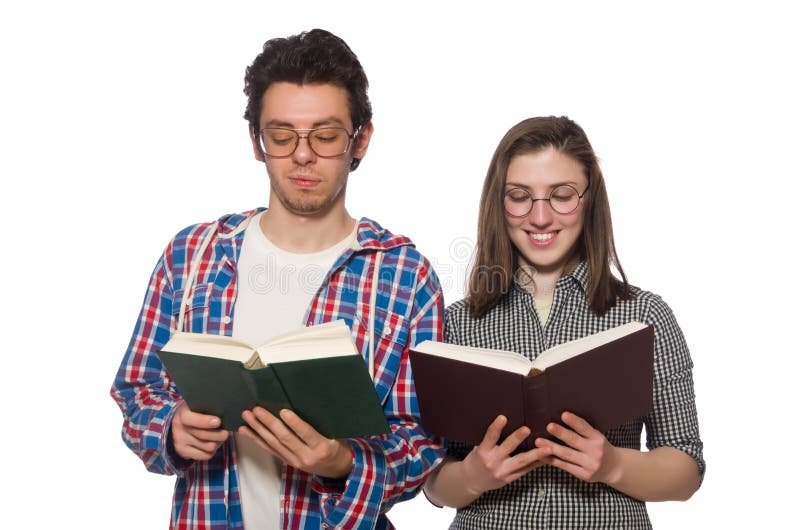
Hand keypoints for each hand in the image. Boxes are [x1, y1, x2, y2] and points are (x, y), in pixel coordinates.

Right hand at [170, 402, 228, 460]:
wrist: (181, 425)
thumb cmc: (196, 413)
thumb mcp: (198, 406)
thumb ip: (209, 409)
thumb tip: (225, 417)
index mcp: (182, 413)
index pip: (191, 419)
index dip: (205, 421)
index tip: (218, 421)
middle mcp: (179, 427)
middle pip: (203, 435)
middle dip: (219, 434)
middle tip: (226, 431)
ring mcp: (180, 440)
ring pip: (208, 446)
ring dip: (217, 442)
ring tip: (220, 436)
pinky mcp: (183, 452)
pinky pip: (206, 455)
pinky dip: (213, 451)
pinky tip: (213, 443)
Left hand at [238, 407, 353, 478]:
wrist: (338, 469)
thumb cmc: (338, 446)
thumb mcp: (336, 435)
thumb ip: (321, 424)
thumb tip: (303, 404)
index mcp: (322, 447)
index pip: (306, 433)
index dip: (294, 423)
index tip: (283, 411)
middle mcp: (307, 456)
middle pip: (284, 438)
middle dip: (268, 423)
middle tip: (256, 409)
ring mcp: (295, 461)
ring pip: (273, 444)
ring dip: (258, 429)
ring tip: (247, 417)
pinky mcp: (288, 462)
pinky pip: (270, 450)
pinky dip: (257, 440)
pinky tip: (247, 431)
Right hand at [461, 415, 551, 496]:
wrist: (472, 481)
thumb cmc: (476, 460)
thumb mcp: (478, 448)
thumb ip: (490, 440)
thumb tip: (505, 422)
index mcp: (483, 452)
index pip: (490, 437)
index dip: (496, 427)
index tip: (503, 417)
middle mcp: (493, 462)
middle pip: (507, 448)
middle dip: (517, 438)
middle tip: (527, 429)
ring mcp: (502, 472)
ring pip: (521, 462)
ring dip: (536, 454)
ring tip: (548, 448)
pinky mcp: (509, 479)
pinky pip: (525, 470)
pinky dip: (536, 463)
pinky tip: (546, 457)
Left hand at [535, 411, 621, 483]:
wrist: (614, 468)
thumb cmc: (600, 447)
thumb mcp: (596, 437)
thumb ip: (583, 431)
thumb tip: (561, 417)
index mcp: (598, 438)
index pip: (585, 428)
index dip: (574, 422)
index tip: (564, 414)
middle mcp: (595, 451)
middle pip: (574, 441)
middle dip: (561, 433)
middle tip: (549, 426)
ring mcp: (589, 464)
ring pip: (567, 454)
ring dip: (551, 447)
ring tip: (538, 441)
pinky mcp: (583, 474)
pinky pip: (565, 466)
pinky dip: (552, 460)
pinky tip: (542, 455)